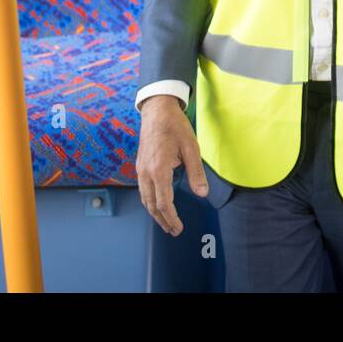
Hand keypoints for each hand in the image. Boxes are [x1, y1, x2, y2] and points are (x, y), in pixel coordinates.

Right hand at [136, 94, 207, 235]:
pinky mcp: (140, 165)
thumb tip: (202, 193)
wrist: (157, 110)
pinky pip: (143, 189)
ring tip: (166, 222)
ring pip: (145, 198)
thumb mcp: (191, 148)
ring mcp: (140, 169)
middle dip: (162, 220)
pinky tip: (158, 203)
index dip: (172, 218)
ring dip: (155, 213)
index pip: (164, 203)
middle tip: (174, 231)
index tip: (179, 228)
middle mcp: (146, 172)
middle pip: (151, 205)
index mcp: (159, 169)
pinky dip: (150, 201)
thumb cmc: (175, 126)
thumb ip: (196, 173)